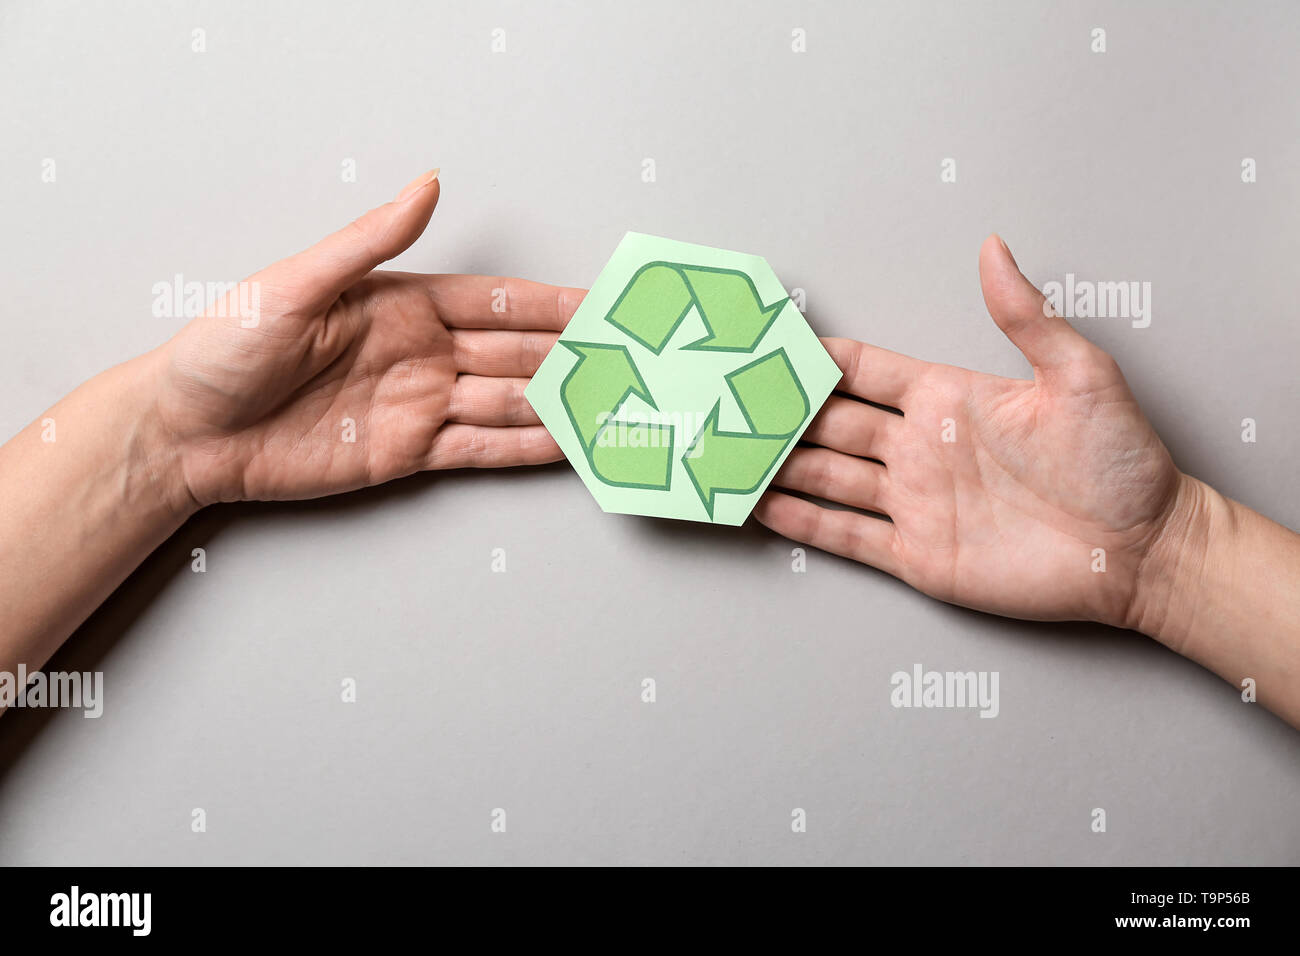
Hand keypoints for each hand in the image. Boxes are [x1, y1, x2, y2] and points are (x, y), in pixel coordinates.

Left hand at [156, 169, 583, 505]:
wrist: (188, 432)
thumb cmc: (227, 347)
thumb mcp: (296, 284)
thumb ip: (370, 242)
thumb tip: (428, 186)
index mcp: (401, 305)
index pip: (494, 303)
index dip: (550, 305)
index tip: (599, 305)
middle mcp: (421, 354)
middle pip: (514, 353)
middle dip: (571, 356)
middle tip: (626, 363)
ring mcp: (419, 406)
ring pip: (508, 402)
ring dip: (559, 405)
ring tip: (611, 408)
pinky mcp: (407, 454)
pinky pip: (479, 449)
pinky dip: (523, 449)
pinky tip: (562, 445)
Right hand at [755, 236, 1185, 628]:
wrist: (1140, 552)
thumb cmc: (1122, 462)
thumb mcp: (1080, 376)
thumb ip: (1027, 317)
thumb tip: (993, 249)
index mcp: (947, 398)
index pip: (863, 371)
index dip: (817, 359)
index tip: (768, 346)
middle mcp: (919, 448)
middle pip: (830, 424)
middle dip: (780, 412)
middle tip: (727, 402)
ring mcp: (914, 502)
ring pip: (826, 478)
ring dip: (778, 466)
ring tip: (729, 454)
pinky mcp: (918, 555)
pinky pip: (846, 535)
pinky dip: (802, 522)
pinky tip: (764, 507)